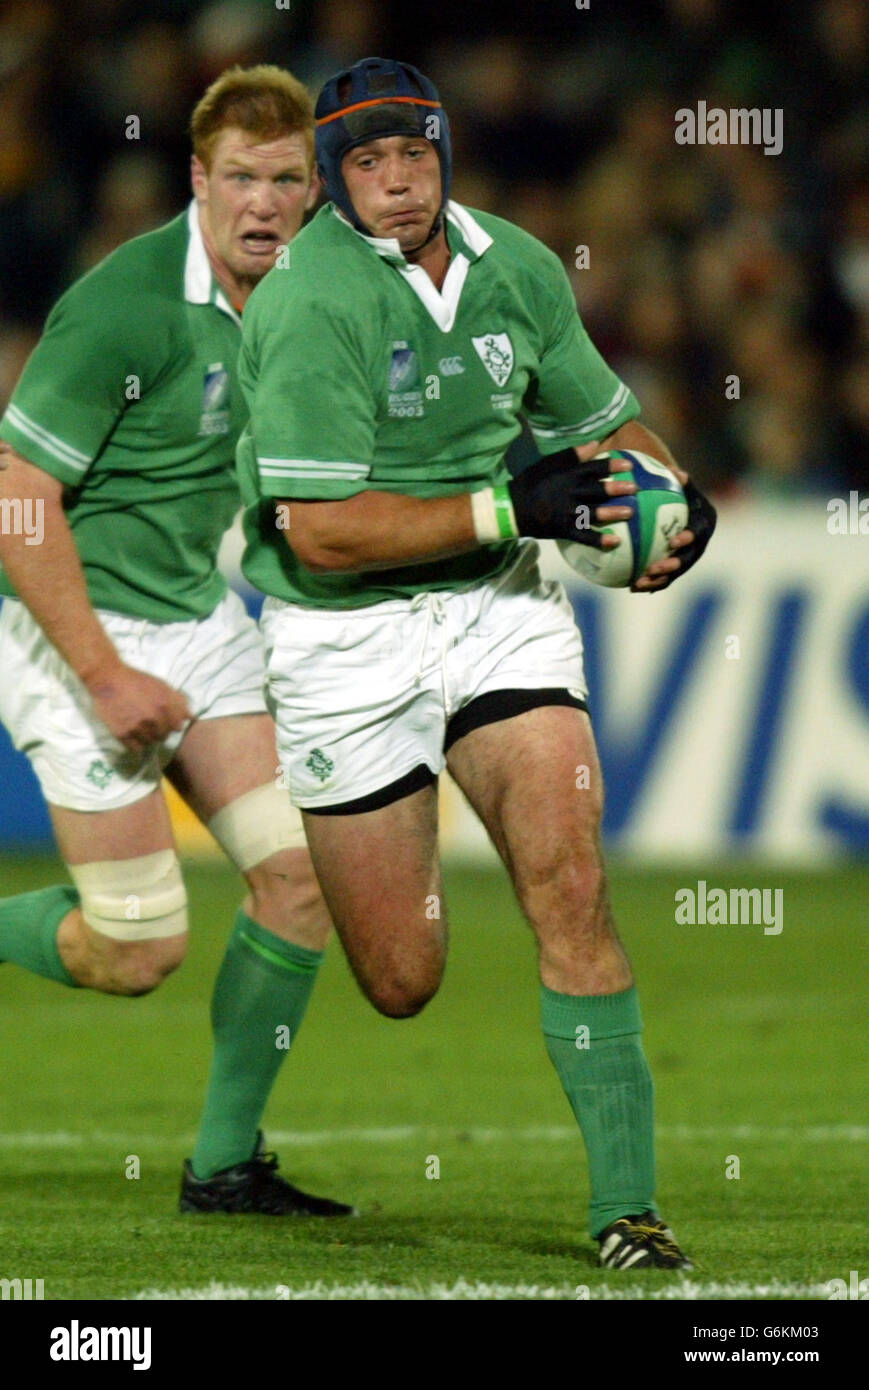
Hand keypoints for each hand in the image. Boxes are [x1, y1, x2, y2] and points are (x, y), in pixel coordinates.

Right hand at [85, 662, 191, 752]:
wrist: (107, 678)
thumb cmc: (136, 680)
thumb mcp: (161, 685)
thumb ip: (178, 701)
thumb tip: (191, 718)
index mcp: (165, 705)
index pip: (177, 727)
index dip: (171, 723)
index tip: (164, 720)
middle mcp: (153, 718)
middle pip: (164, 736)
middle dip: (159, 730)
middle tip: (149, 722)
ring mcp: (137, 727)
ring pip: (150, 743)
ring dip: (147, 737)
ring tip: (139, 726)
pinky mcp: (122, 734)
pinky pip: (136, 748)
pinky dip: (135, 743)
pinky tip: (131, 732)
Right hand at [508, 441, 636, 545]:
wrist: (511, 509)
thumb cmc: (531, 482)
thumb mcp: (549, 463)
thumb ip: (572, 454)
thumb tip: (595, 444)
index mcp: (567, 475)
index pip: (593, 468)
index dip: (612, 465)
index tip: (629, 465)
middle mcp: (569, 493)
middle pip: (597, 490)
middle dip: (617, 489)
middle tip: (635, 488)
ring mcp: (567, 513)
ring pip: (593, 513)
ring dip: (613, 513)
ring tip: (630, 512)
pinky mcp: (564, 530)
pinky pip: (584, 536)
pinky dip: (599, 540)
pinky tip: (615, 541)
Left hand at [632, 476, 716, 591]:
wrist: (686, 509)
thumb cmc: (680, 492)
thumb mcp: (682, 484)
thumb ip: (679, 480)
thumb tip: (674, 471)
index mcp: (704, 522)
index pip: (698, 531)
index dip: (688, 537)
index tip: (673, 541)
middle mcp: (700, 543)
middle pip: (688, 558)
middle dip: (672, 566)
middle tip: (654, 568)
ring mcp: (690, 558)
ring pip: (675, 574)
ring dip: (657, 580)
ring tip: (638, 583)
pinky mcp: (678, 568)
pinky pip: (664, 579)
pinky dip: (650, 583)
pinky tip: (631, 586)